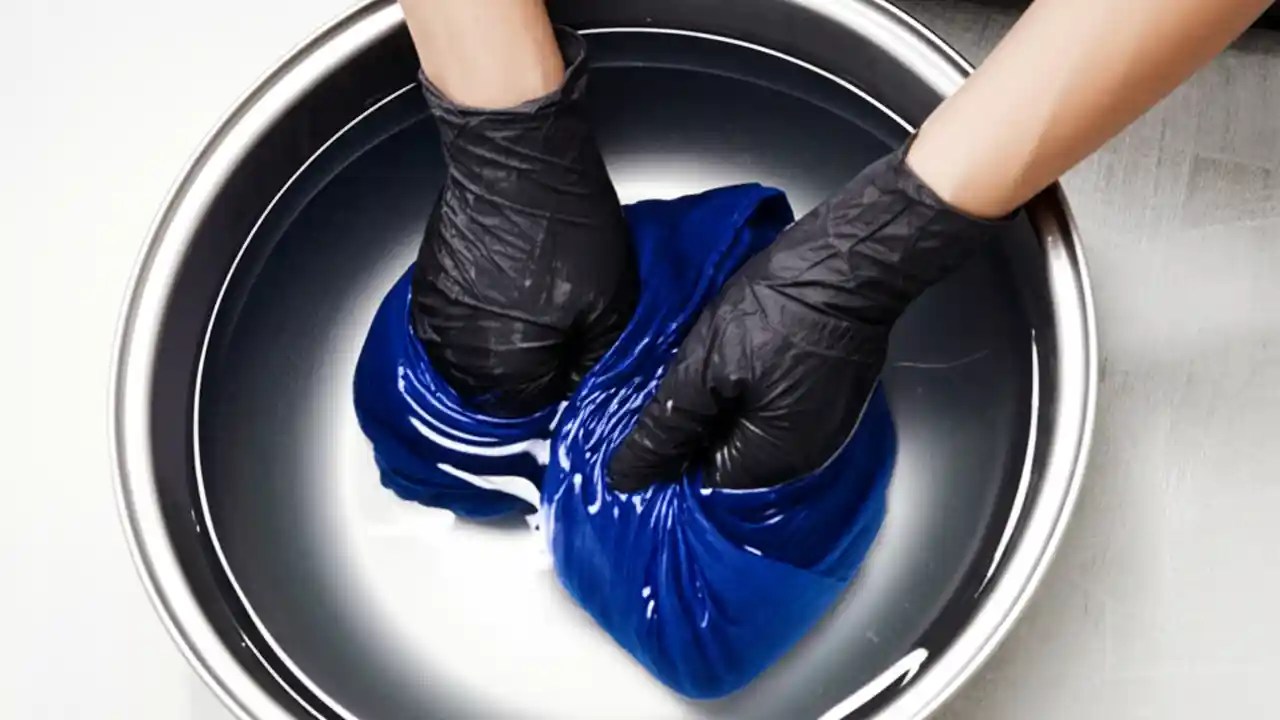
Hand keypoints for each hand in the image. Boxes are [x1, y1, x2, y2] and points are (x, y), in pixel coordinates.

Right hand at [411, 29, 636, 417]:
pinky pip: (458, 319)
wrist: (515, 156)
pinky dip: (481, 310)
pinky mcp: (427, 283)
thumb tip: (585, 385)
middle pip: (501, 384)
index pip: (538, 404)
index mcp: (505, 367)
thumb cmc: (566, 227)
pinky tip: (507, 280)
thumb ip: (598, 360)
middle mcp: (457, 352)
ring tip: (534, 296)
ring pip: (476, 353)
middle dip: (533, 361)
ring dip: (504, 338)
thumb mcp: (611, 304)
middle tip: (562, 319)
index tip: (580, 348)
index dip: (565, 377)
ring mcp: (435, 316)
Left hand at [608, 147, 1006, 489]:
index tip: (647, 421)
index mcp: (771, 461)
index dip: (670, 456)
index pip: (702, 484)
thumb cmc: (775, 309)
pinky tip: (735, 367)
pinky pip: (780, 417)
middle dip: (698, 436)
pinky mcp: (832, 402)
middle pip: (733, 464)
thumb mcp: (703, 366)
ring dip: (725, 415)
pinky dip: (753, 400)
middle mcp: (804, 460)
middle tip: (670, 391)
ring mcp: (824, 431)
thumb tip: (627, 478)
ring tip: (700, 376)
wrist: (848, 263)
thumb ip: (667, 427)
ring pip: (755, 438)